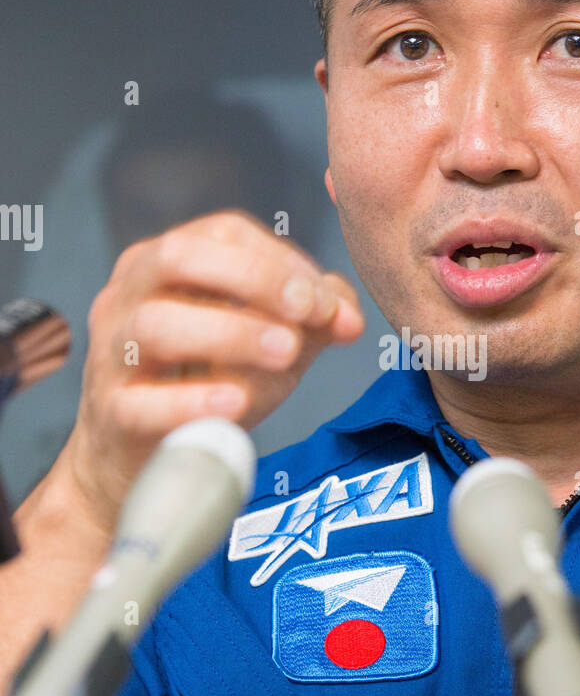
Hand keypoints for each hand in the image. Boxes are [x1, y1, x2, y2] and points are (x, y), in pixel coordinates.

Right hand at [63, 210, 364, 529]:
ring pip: (156, 325)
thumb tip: (349, 318)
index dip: (281, 259)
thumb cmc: (209, 383)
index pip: (223, 233)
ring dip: (230, 333)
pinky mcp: (113, 414)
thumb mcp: (269, 341)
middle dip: (253, 277)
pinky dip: (191, 401)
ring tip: (286, 351)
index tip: (323, 301)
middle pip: (178, 258)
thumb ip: (314, 320)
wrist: (152, 462)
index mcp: (166, 262)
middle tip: (307, 310)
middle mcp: (129, 295)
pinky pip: (142, 403)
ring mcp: (114, 353)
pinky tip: (236, 401)